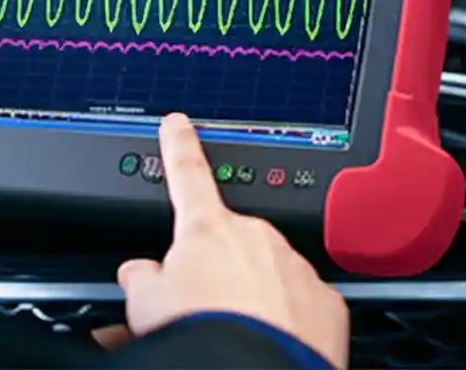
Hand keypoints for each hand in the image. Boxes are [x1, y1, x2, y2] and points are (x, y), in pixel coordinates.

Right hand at [117, 113, 349, 367]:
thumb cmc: (200, 337)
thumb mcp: (145, 303)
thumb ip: (142, 275)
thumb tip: (140, 272)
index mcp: (207, 230)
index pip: (187, 174)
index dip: (179, 145)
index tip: (178, 124)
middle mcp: (255, 238)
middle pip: (230, 242)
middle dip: (218, 266)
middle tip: (202, 304)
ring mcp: (294, 267)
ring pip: (268, 273)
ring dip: (252, 295)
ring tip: (236, 331)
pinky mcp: (325, 302)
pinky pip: (302, 303)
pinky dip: (288, 320)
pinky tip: (271, 341)